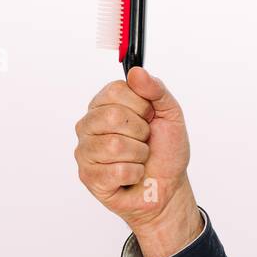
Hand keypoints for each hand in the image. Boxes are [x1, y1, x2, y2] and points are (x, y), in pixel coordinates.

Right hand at [74, 67, 201, 256]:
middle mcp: (89, 125)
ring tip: (138, 158)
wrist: (169, 185)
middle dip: (141, 131)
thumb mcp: (171, 115)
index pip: (115, 90)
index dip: (141, 105)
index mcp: (105, 105)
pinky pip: (117, 170)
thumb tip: (137, 72)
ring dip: (139, 154)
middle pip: (112, 116)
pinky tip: (132, 174)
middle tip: (144, 140)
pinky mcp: (88, 177)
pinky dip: (135, 173)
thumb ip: (156, 90)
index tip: (149, 117)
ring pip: (114, 145)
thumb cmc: (166, 150)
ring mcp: (85, 151)